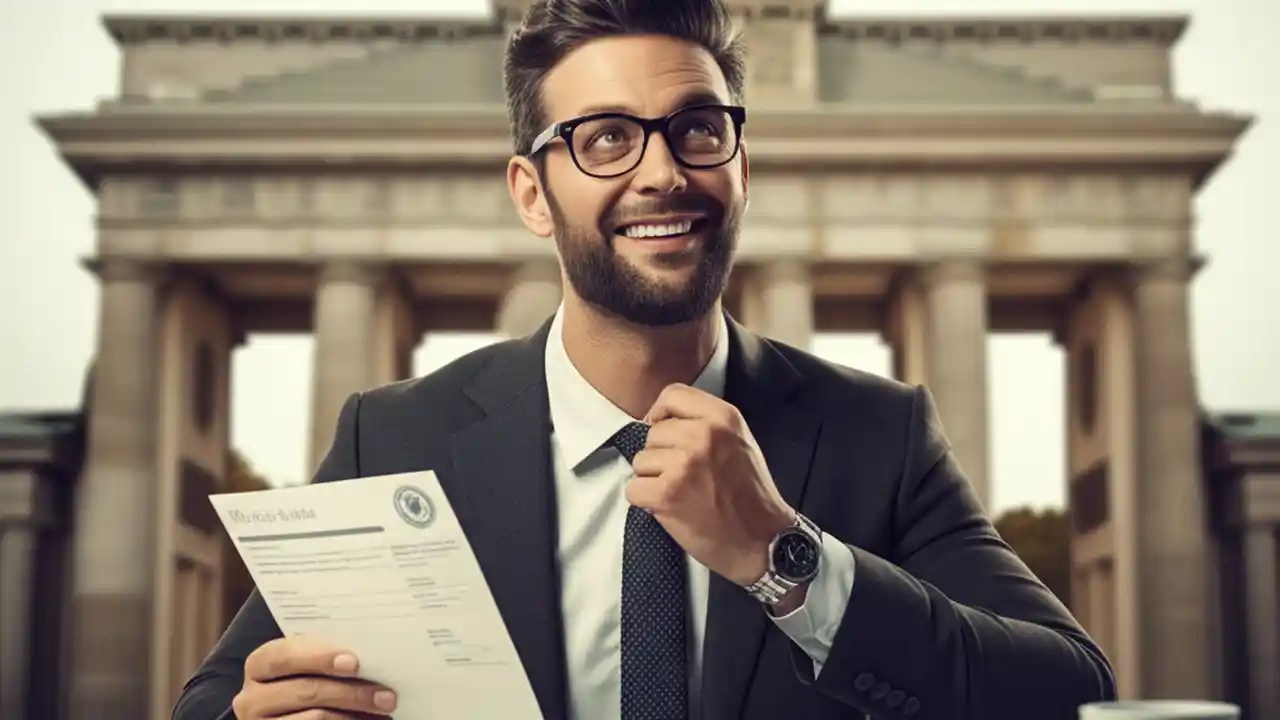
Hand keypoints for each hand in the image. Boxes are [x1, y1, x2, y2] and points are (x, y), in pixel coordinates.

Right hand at [232, 636, 396, 719]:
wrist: (289, 712)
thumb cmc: (303, 679)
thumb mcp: (306, 665)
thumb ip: (325, 655)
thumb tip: (369, 653)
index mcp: (259, 666)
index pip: (284, 656)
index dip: (319, 657)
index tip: (354, 662)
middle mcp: (251, 698)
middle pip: (305, 691)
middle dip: (351, 692)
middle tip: (386, 695)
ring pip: (313, 719)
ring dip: (353, 715)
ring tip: (382, 710)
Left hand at [629, 383, 796, 586]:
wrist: (763, 540)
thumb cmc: (751, 495)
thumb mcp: (740, 441)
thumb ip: (706, 422)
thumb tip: (660, 418)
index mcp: (723, 417)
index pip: (672, 394)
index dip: (661, 414)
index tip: (665, 433)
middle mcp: (703, 435)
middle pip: (652, 432)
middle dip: (660, 455)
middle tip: (685, 477)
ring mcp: (684, 463)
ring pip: (640, 460)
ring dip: (653, 479)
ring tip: (682, 493)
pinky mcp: (668, 493)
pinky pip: (633, 488)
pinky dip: (646, 501)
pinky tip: (670, 508)